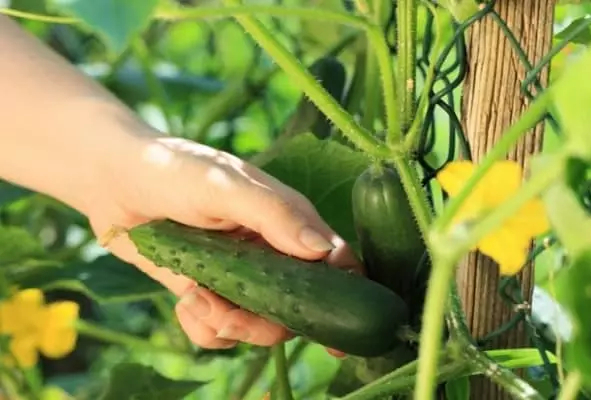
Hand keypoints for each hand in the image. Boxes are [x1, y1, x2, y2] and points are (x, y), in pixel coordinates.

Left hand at [89, 134, 362, 355]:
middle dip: (264, 322)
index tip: (337, 336)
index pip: (334, 262)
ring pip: (260, 325)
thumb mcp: (224, 185)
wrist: (113, 180)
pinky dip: (204, 327)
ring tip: (195, 298)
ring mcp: (242, 275)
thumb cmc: (173, 170)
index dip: (346, 297)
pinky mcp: (210, 291)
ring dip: (228, 324)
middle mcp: (272, 252)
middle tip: (225, 313)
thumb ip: (275, 214)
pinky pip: (221, 331)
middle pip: (296, 308)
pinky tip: (185, 302)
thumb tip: (324, 252)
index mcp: (288, 221)